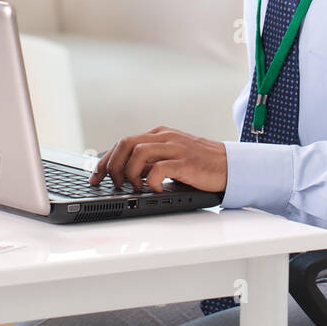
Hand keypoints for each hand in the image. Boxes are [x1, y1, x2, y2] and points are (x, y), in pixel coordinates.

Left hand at [90, 126, 227, 193]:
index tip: (95, 176)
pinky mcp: (185, 161)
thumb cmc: (200, 165)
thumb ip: (150, 161)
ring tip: (133, 188)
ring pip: (138, 152)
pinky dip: (151, 181)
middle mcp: (164, 137)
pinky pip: (159, 169)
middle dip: (112, 165)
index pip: (123, 142)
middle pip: (125, 143)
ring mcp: (175, 148)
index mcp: (158, 134)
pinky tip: (155, 190)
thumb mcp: (171, 157)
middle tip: (112, 184)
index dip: (105, 160)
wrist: (230, 166)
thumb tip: (124, 173)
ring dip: (129, 173)